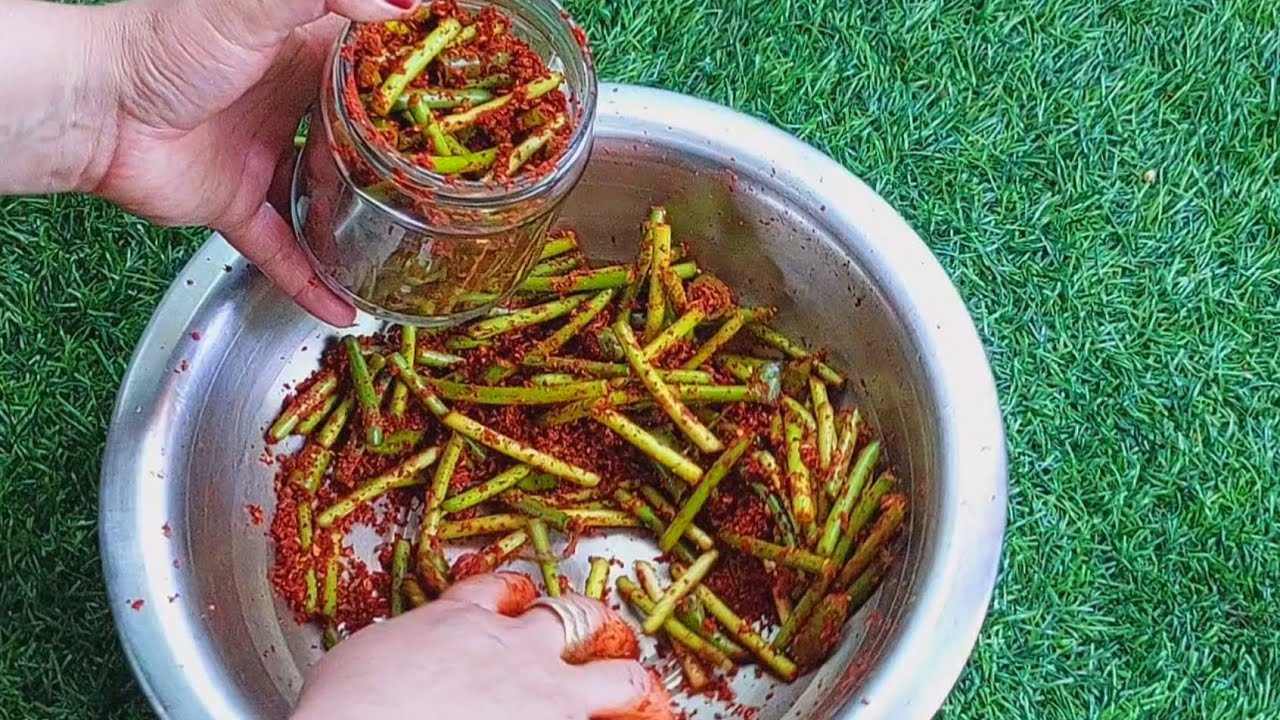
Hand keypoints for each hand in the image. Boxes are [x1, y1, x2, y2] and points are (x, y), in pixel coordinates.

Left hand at [86, 0, 429, 325]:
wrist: (92, 110)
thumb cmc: (164, 48)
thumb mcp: (254, 5)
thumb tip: (405, 1)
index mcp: (300, 53)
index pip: (372, 69)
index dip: (414, 85)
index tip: (462, 102)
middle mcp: (288, 105)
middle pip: (359, 140)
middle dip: (399, 163)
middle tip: (448, 187)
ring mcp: (263, 157)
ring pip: (327, 198)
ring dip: (361, 225)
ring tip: (410, 249)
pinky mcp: (235, 205)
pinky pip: (283, 250)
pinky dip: (310, 281)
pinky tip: (343, 307)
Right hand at [293, 573, 671, 719]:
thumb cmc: (343, 709)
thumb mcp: (363, 658)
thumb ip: (404, 651)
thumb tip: (398, 664)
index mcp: (459, 621)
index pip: (501, 589)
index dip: (517, 595)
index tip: (521, 601)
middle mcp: (514, 649)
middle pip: (575, 616)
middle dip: (595, 624)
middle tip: (603, 633)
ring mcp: (546, 697)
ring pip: (619, 678)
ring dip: (636, 684)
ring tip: (649, 694)